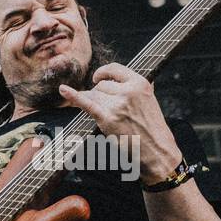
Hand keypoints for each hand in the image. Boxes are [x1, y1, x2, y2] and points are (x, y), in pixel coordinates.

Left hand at [58, 63, 181, 182]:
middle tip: (109, 110)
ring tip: (106, 116)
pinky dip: (73, 96)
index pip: (114, 69)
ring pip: (94, 96)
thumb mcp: (150, 99)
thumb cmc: (153, 128)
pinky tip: (63, 90)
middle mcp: (128, 91)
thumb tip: (118, 80)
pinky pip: (87, 104)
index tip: (97, 78)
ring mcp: (117, 105)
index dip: (103, 73)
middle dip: (101, 96)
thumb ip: (135, 88)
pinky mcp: (107, 119)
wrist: (157, 151)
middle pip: (101, 86)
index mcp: (140, 83)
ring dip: (95, 104)